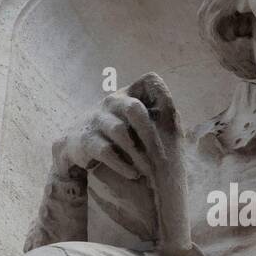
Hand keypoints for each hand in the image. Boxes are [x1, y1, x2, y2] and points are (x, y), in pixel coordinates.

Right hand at [53, 73, 171, 184]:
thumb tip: (176, 124)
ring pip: (120, 131)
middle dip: (150, 135)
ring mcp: (97, 119)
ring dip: (138, 154)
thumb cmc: (118, 134)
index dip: (163, 95)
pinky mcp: (87, 140)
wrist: (79, 146)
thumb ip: (157, 120)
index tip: (170, 119)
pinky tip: (133, 174)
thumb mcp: (136, 123)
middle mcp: (112, 102)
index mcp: (130, 94)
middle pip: (134, 108)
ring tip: (149, 170)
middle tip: (162, 159)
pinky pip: (106, 151)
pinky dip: (122, 165)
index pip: (150, 81)